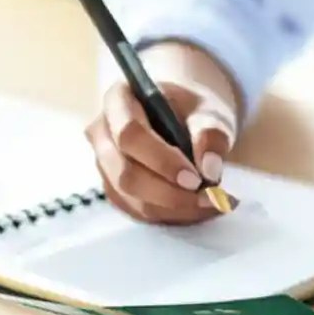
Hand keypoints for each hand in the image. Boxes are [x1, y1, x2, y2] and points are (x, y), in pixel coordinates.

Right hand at [86, 42, 241, 224]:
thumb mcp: (208, 110)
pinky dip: (171, 214)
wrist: (183, 118)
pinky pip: (138, 211)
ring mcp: (104, 164)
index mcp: (118, 100)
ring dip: (174, 207)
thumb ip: (211, 134)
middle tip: (209, 197)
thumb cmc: (191, 109)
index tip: (195, 178)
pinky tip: (198, 207)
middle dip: (168, 192)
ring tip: (212, 203)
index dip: (161, 160)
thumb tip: (209, 170)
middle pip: (124, 173)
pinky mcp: (114, 190)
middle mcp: (101, 133)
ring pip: (131, 198)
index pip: (129, 134)